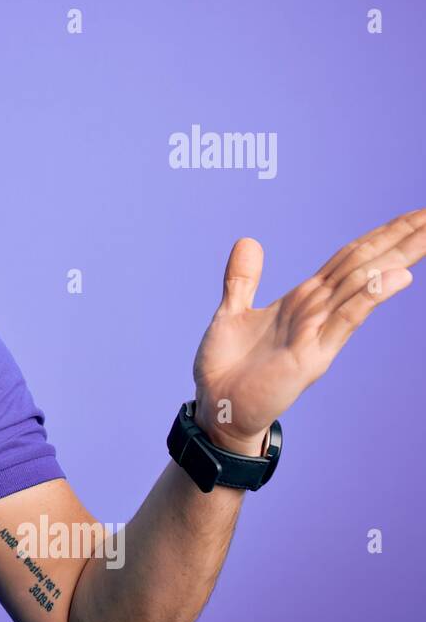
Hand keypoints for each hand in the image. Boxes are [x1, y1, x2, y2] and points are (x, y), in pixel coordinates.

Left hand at [191, 208, 423, 454]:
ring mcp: (318, 334)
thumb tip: (248, 241)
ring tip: (425, 233)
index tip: (415, 214)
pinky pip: (345, 320)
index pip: (350, 259)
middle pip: (365, 266)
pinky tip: (397, 278)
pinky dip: (369, 297)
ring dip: (394, 259)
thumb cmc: (227, 367)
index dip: (380, 234)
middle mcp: (318, 313)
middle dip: (399, 239)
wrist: (217, 408)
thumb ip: (243, 279)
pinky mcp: (311, 357)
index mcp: (303, 301)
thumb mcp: (232, 313)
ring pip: (363, 287)